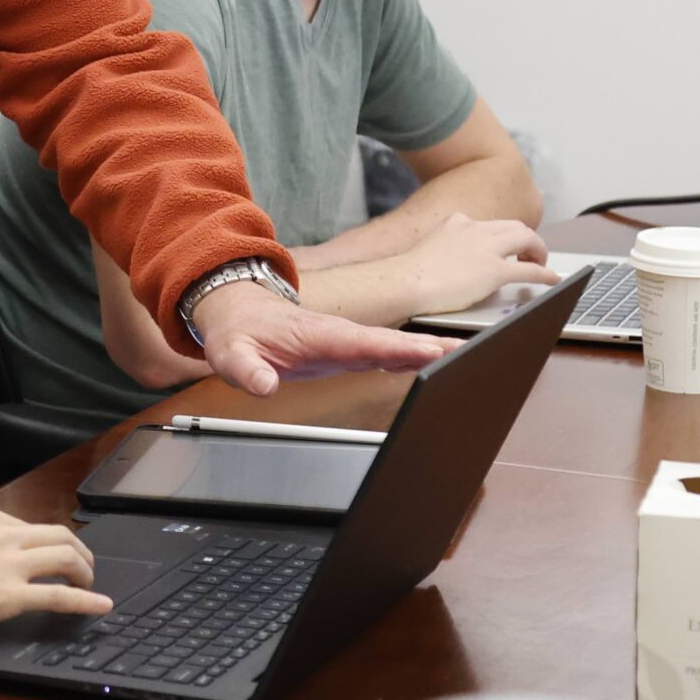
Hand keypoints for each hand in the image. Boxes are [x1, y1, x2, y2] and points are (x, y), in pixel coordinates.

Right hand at [0, 503, 111, 642]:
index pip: (28, 526)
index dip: (45, 546)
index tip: (51, 558)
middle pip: (59, 535)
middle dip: (78, 552)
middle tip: (84, 569)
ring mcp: (6, 564)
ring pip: (66, 558)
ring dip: (85, 573)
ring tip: (90, 586)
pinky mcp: (8, 596)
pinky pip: (59, 595)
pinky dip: (86, 601)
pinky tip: (100, 606)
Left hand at [188, 283, 451, 397]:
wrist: (238, 313)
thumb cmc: (238, 333)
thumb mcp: (232, 355)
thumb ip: (247, 371)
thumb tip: (264, 386)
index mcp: (318, 335)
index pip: (364, 342)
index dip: (399, 347)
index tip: (431, 350)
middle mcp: (340, 335)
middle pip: (391, 341)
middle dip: (428, 346)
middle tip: (467, 352)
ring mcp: (346, 342)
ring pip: (394, 345)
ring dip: (428, 350)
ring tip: (466, 356)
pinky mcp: (348, 350)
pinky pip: (386, 352)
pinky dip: (412, 356)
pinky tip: (435, 364)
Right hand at [402, 214, 559, 315]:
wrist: (405, 282)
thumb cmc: (409, 275)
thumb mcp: (430, 248)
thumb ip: (447, 249)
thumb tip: (458, 264)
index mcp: (458, 222)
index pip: (489, 225)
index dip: (503, 237)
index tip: (505, 247)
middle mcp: (475, 229)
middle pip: (514, 227)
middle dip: (526, 240)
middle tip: (530, 254)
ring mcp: (487, 248)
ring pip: (527, 239)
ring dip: (538, 251)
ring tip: (542, 264)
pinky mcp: (495, 271)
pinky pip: (529, 270)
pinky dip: (544, 273)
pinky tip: (551, 279)